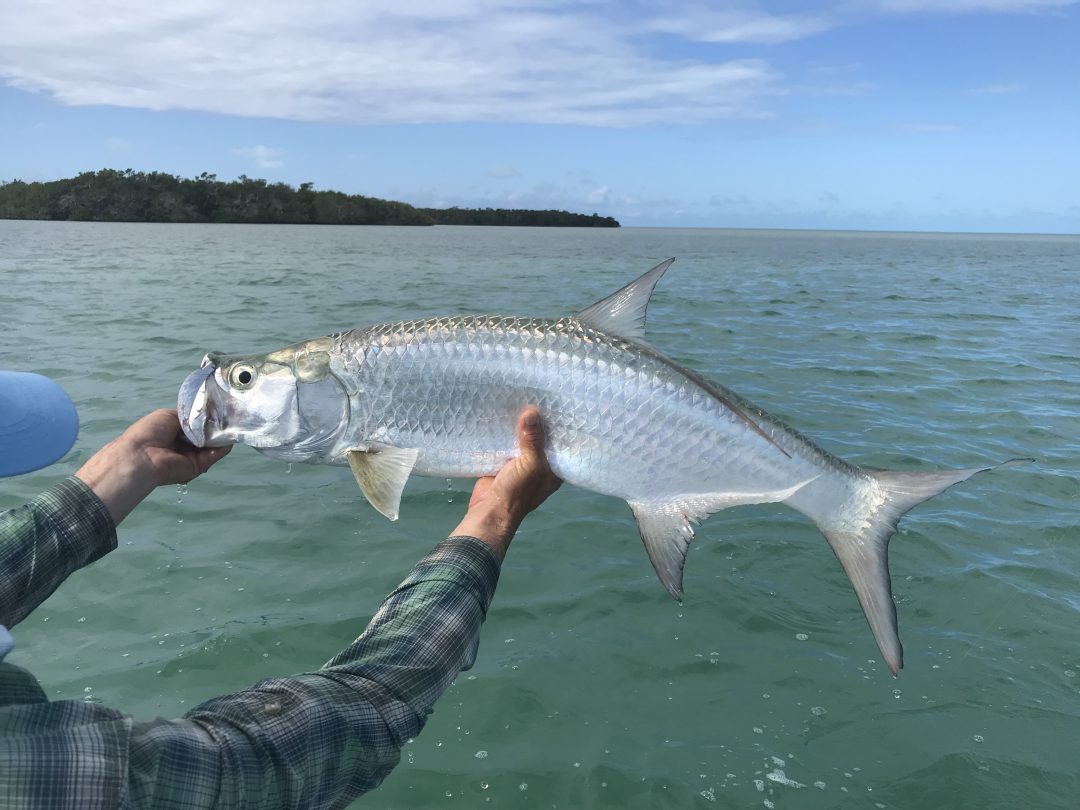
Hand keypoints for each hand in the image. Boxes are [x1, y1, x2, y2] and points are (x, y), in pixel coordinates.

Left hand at [75, 408, 230, 524]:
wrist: (143, 456)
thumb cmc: (150, 432)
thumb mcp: (169, 415)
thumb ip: (189, 417)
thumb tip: (205, 418)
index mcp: (173, 432)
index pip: (195, 425)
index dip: (205, 417)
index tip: (218, 409)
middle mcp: (183, 445)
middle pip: (205, 434)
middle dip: (215, 425)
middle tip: (229, 415)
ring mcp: (192, 456)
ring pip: (212, 444)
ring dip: (221, 434)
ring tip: (232, 423)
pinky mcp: (199, 466)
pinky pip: (214, 455)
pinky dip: (223, 446)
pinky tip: (229, 436)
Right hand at [450, 406, 561, 561]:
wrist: (489, 510)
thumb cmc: (517, 492)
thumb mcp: (530, 464)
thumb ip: (533, 439)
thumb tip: (532, 411)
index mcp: (553, 467)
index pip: (561, 442)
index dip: (560, 425)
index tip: (560, 402)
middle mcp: (539, 463)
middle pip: (540, 438)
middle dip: (537, 421)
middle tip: (538, 392)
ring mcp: (520, 462)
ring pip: (521, 438)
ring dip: (519, 424)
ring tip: (520, 396)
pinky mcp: (502, 460)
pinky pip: (505, 442)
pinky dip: (503, 431)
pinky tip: (501, 411)